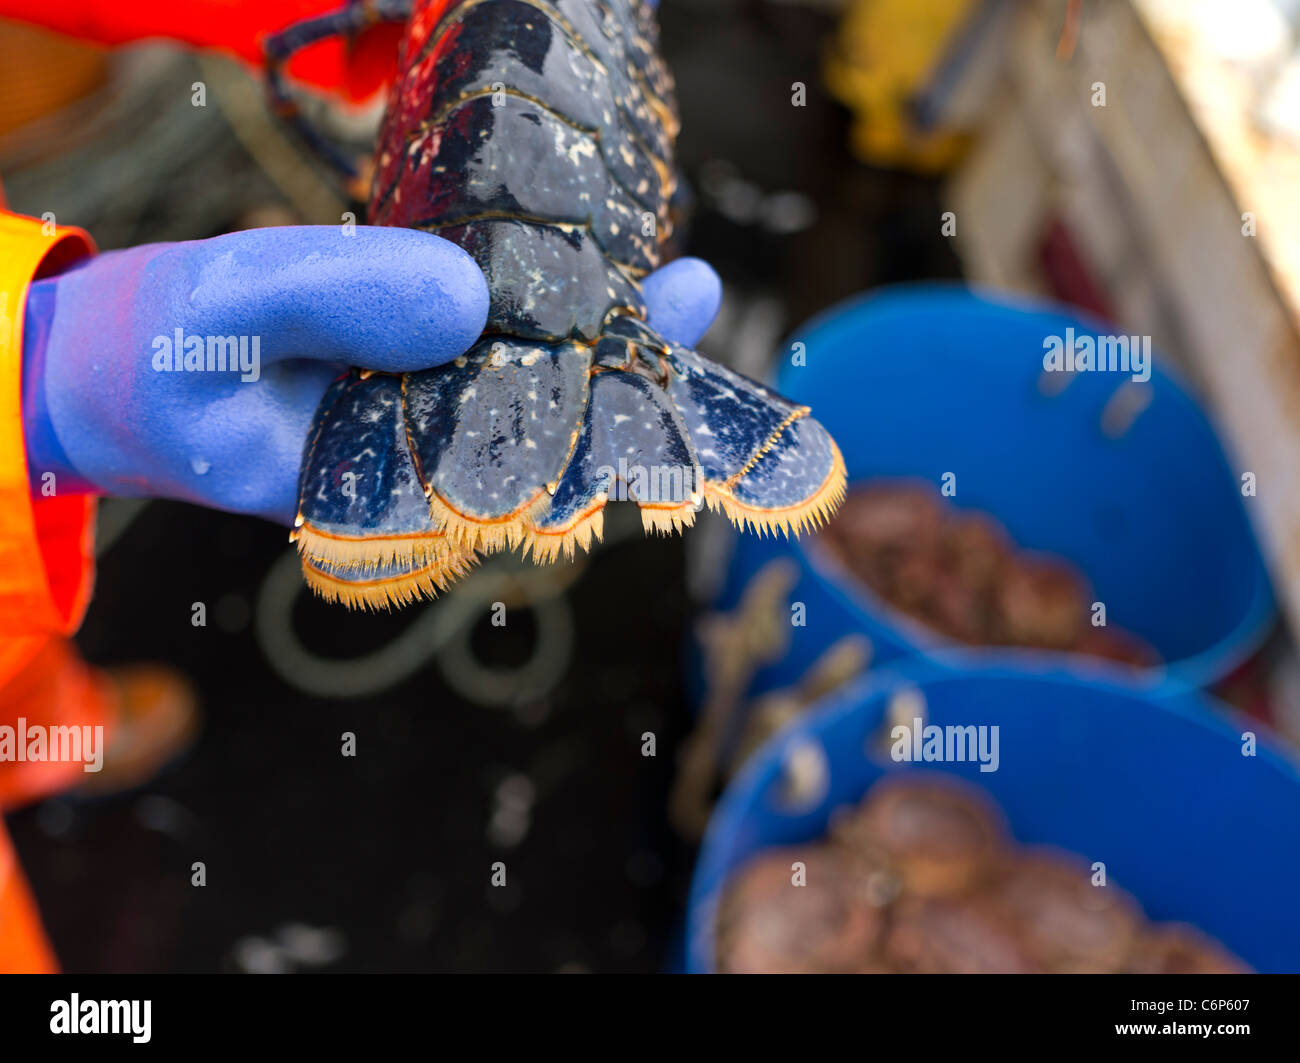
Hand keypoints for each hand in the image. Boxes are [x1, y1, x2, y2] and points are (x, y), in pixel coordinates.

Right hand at [23, 226, 720, 524]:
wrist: (103, 372)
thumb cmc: (147, 360)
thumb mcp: (226, 317)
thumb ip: (338, 302)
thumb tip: (470, 297)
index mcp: (380, 494)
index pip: (515, 483)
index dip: (600, 438)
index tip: (661, 381)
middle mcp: (413, 473)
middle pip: (543, 441)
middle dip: (625, 382)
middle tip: (692, 298)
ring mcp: (410, 431)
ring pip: (522, 399)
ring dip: (595, 345)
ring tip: (677, 286)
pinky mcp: (401, 387)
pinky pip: (484, 360)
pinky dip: (532, 321)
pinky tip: (586, 281)